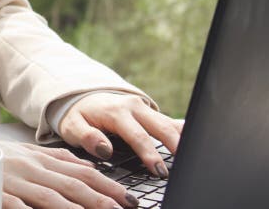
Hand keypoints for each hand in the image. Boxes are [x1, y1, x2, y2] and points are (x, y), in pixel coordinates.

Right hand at [0, 137, 140, 207]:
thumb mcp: (30, 152)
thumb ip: (60, 160)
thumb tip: (92, 167)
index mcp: (41, 159)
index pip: (82, 172)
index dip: (107, 185)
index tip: (128, 198)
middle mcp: (31, 168)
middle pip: (71, 185)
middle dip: (100, 199)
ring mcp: (14, 182)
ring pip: (50, 196)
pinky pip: (17, 206)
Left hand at [57, 92, 184, 179]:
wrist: (81, 98)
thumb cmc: (78, 116)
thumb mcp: (72, 126)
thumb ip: (86, 136)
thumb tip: (103, 149)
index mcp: (115, 112)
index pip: (137, 135)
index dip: (149, 154)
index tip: (159, 170)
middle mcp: (133, 107)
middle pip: (160, 127)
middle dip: (174, 146)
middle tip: (183, 166)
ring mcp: (143, 107)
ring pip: (168, 122)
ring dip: (181, 138)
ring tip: (193, 155)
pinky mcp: (149, 111)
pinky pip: (169, 119)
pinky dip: (182, 128)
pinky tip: (196, 135)